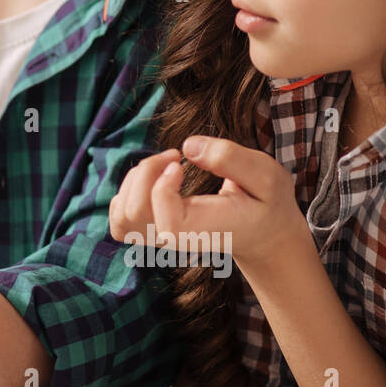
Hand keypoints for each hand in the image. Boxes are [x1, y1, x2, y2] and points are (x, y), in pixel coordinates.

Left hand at [111, 137, 309, 273]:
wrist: (262, 233)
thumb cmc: (265, 202)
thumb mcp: (267, 176)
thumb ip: (232, 159)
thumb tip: (189, 146)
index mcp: (206, 231)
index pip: (166, 222)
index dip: (162, 187)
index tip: (179, 163)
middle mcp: (177, 240)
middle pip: (133, 215)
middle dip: (145, 173)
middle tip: (173, 156)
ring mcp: (161, 238)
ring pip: (121, 216)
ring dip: (135, 179)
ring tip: (164, 166)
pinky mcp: (151, 232)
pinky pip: (119, 217)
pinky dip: (127, 191)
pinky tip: (153, 179)